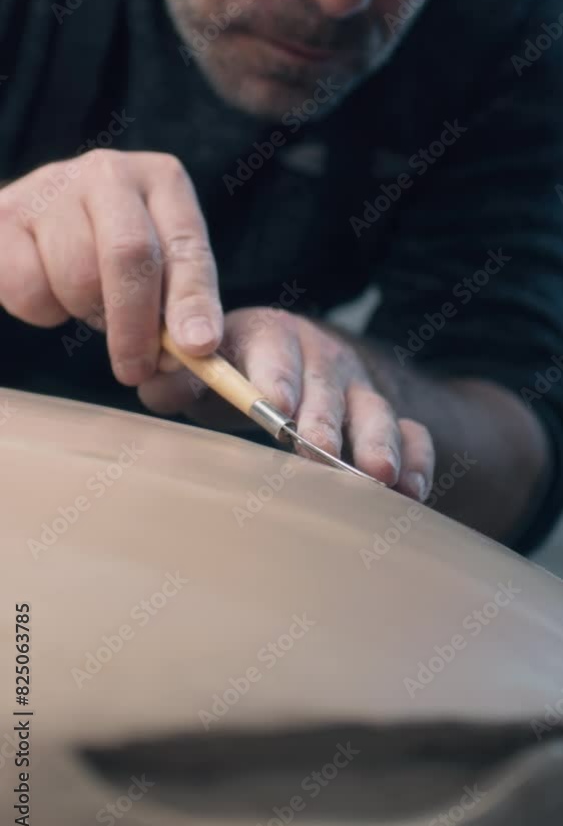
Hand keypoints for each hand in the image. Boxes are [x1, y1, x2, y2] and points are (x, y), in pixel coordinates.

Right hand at [0, 150, 222, 383]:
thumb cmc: (114, 256)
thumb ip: (178, 306)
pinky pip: (27, 286)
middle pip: (129, 255)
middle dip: (136, 323)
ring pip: (78, 276)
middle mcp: (110, 173)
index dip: (193, 299)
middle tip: (136, 369)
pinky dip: (43, 310)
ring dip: (87, 312)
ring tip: (90, 304)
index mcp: (161, 182)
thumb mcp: (160, 270)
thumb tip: (192, 350)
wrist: (42, 228)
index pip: (186, 245)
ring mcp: (52, 187)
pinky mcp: (4, 214)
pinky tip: (50, 291)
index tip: (197, 346)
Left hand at [139, 309, 435, 500]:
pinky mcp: (385, 414)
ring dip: (377, 442)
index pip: (275, 350)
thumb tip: (156, 381)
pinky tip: (412, 491)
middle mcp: (321, 356)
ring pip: (374, 409)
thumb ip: (175, 379)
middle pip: (327, 385)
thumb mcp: (204, 369)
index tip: (275, 404)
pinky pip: (413, 432)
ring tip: (378, 477)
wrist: (291, 366)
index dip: (275, 375)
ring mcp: (358, 386)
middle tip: (318, 449)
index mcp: (272, 334)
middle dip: (324, 418)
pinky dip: (417, 458)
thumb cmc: (236, 372)